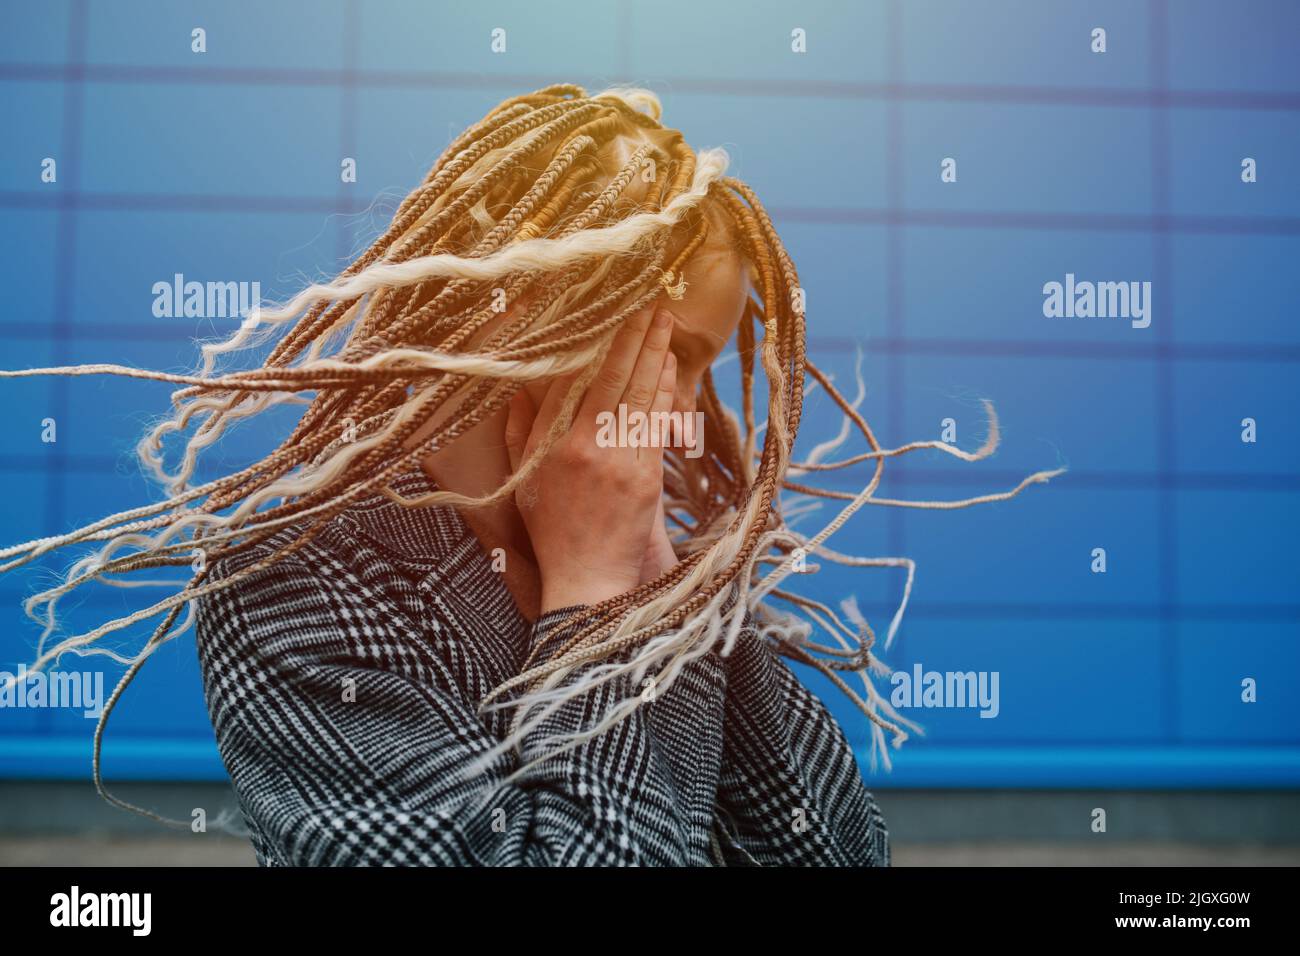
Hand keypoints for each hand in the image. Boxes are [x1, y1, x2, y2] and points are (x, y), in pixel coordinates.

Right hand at [505, 305, 677, 612]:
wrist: (585, 580)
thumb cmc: (552, 531)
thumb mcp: (523, 480)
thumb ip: (520, 431)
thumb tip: (521, 388)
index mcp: (550, 445)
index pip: (571, 380)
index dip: (592, 344)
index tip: (605, 315)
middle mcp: (583, 447)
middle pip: (611, 378)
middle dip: (632, 336)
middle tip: (649, 303)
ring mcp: (618, 461)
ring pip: (639, 395)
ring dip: (655, 355)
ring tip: (665, 322)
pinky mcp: (646, 478)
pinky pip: (657, 425)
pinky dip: (664, 393)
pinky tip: (670, 369)